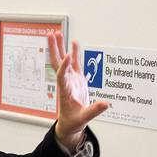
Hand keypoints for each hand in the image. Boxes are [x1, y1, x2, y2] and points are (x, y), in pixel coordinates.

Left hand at [48, 32, 109, 151]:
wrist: (70, 123)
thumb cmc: (74, 121)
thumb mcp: (84, 118)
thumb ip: (94, 110)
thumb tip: (105, 104)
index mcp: (65, 91)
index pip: (62, 76)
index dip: (64, 66)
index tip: (66, 56)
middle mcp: (66, 82)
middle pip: (57, 63)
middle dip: (54, 49)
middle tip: (50, 35)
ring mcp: (70, 79)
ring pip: (63, 60)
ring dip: (60, 47)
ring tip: (56, 33)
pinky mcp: (76, 80)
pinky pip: (74, 63)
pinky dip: (74, 53)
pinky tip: (74, 42)